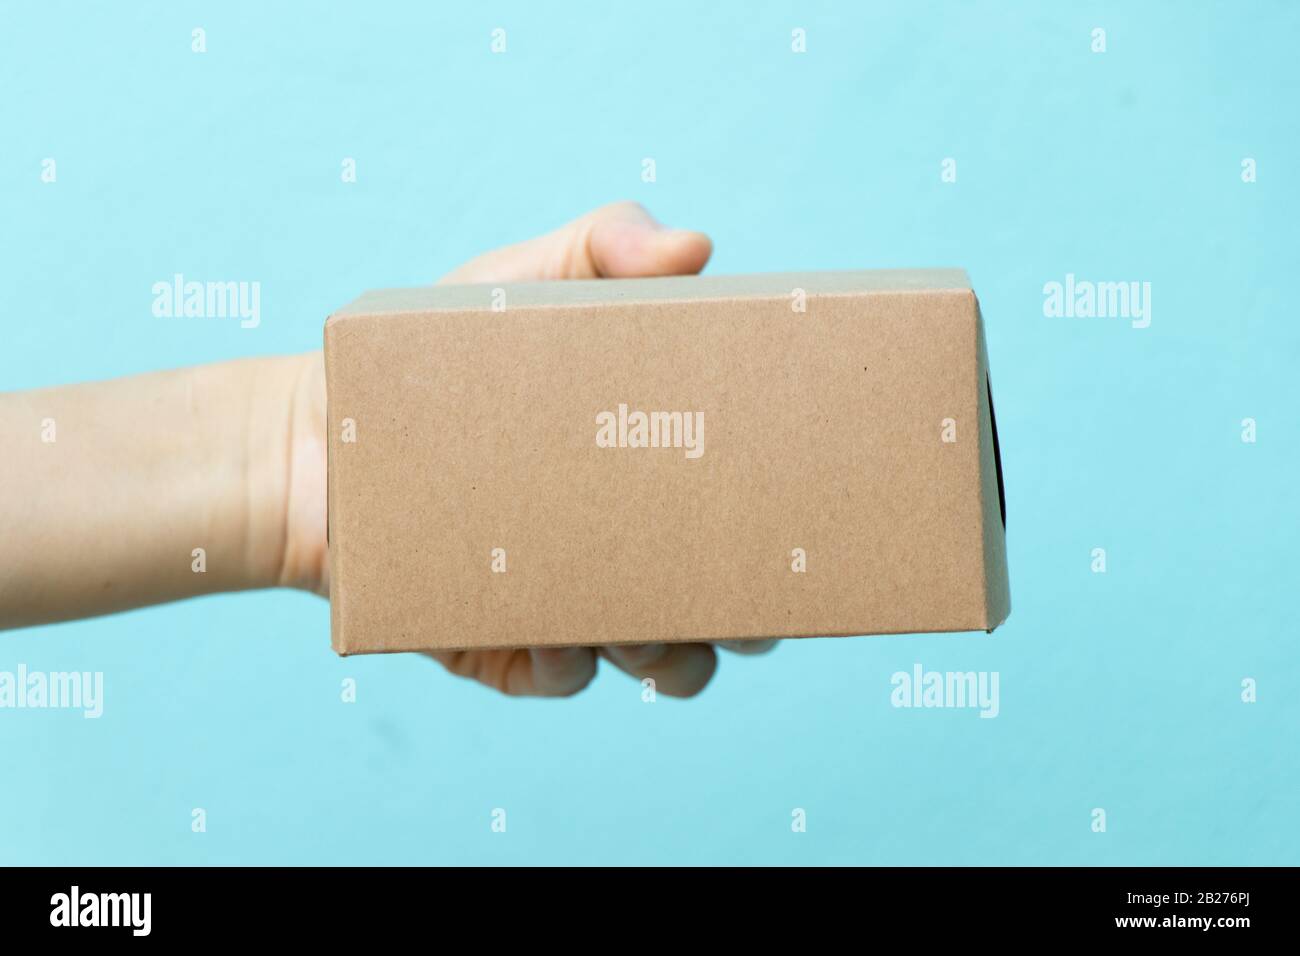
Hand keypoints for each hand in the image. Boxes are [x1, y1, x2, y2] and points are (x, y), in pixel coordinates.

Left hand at [279, 202, 775, 696]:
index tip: (800, 511)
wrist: (318, 432)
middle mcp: (631, 548)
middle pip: (733, 607)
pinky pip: (565, 679)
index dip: (790, 526)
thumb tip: (697, 248)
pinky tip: (544, 630)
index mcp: (656, 474)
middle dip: (750, 608)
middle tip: (726, 573)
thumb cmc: (436, 350)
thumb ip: (608, 243)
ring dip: (670, 648)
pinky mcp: (505, 649)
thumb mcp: (527, 281)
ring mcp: (574, 604)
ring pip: (667, 661)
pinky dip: (569, 663)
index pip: (751, 514)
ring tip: (629, 613)